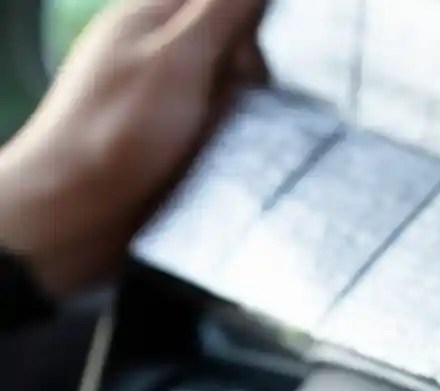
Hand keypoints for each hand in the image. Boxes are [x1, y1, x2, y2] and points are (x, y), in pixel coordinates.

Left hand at [0, 0, 263, 296]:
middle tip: (242, 99)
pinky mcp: (167, 138)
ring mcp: (159, 97)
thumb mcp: (178, 59)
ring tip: (230, 132)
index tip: (258, 59)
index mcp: (148, 18)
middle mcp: (153, 53)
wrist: (74, 213)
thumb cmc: (118, 131)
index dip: (251, 24)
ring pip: (227, 87)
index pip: (221, 0)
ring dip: (242, 108)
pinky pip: (216, 125)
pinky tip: (224, 153)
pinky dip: (228, 136)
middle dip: (250, 70)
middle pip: (229, 43)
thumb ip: (221, 11)